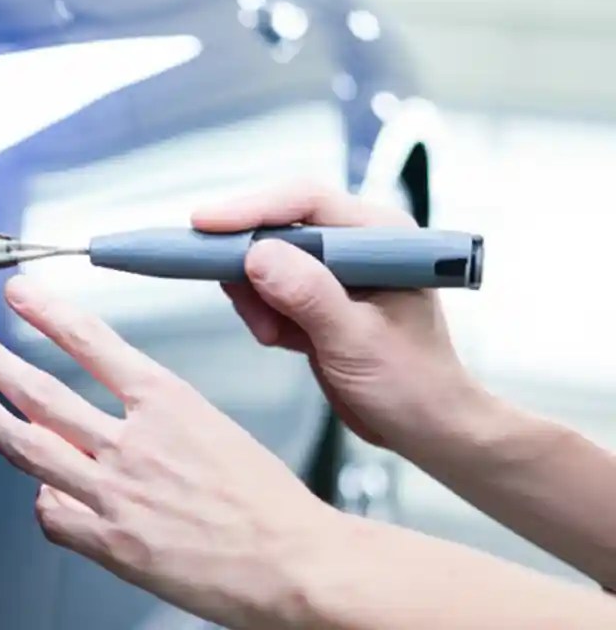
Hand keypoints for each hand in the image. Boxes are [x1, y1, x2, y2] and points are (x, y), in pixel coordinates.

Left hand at [0, 276, 338, 628]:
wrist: (297, 564)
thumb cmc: (269, 503)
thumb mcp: (215, 430)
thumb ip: (154, 423)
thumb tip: (106, 426)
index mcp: (168, 404)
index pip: (92, 342)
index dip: (46, 313)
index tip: (18, 293)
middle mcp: (134, 443)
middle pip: (39, 390)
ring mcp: (115, 494)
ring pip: (27, 445)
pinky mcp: (110, 543)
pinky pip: (51, 514)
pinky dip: (42, 501)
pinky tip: (41, 493)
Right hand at [192, 182, 482, 450]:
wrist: (426, 428)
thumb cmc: (413, 384)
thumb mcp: (356, 340)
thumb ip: (309, 295)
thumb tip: (256, 255)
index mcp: (380, 236)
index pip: (306, 203)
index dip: (252, 209)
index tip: (205, 224)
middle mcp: (356, 244)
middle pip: (279, 226)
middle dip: (249, 262)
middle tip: (234, 294)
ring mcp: (335, 272)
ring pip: (267, 260)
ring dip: (255, 295)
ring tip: (271, 332)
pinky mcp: (317, 299)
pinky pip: (269, 289)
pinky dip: (262, 313)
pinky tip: (279, 338)